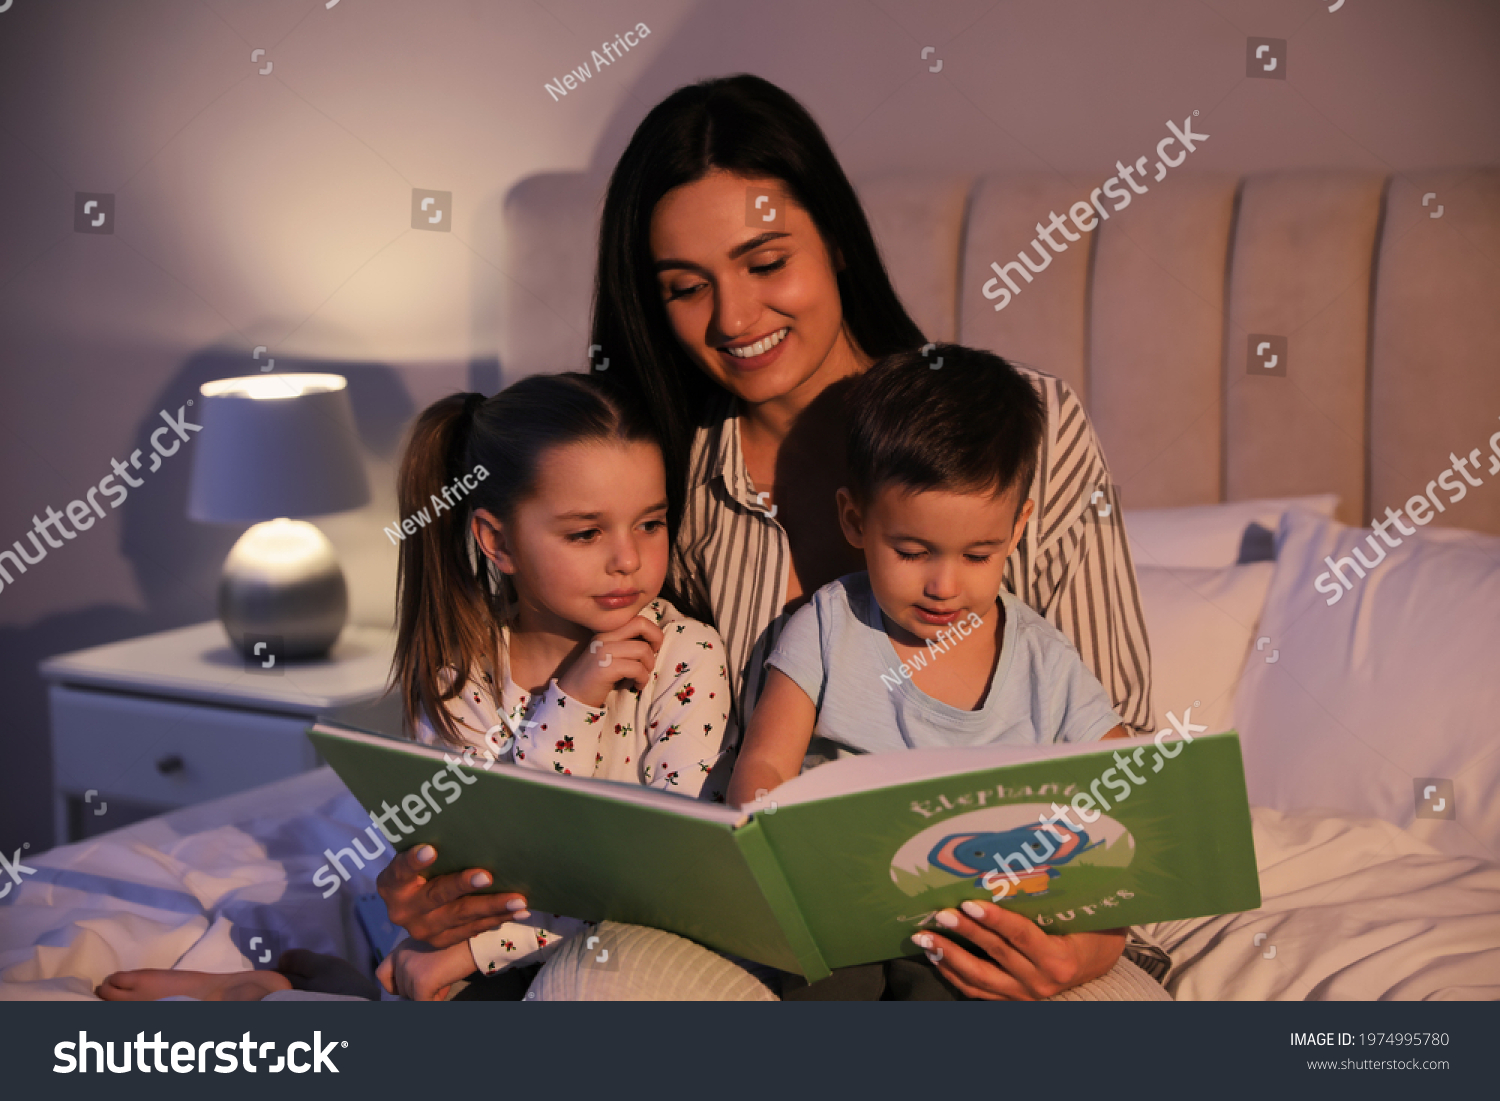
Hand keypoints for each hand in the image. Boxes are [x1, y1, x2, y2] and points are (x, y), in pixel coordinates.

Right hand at [375, 843, 529, 948]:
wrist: (413, 909)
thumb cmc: (423, 871)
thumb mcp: (418, 860)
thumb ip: (435, 850)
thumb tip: (471, 826)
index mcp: (392, 883)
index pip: (401, 869)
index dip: (414, 861)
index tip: (431, 849)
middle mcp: (403, 909)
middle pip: (437, 895)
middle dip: (463, 885)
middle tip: (487, 876)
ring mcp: (422, 929)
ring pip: (460, 915)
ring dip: (492, 906)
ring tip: (518, 900)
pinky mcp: (440, 941)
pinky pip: (471, 929)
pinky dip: (496, 919)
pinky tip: (518, 912)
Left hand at [376, 937, 475, 1000]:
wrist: (475, 940)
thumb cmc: (458, 945)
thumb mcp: (429, 954)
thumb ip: (416, 969)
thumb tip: (411, 998)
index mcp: (401, 948)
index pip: (382, 974)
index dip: (395, 986)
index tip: (410, 988)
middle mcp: (400, 957)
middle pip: (401, 990)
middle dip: (419, 991)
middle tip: (440, 980)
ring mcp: (408, 970)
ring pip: (412, 998)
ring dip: (429, 995)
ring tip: (445, 978)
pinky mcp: (420, 982)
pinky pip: (423, 1004)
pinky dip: (435, 1001)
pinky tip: (446, 988)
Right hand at [556, 614, 662, 706]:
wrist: (573, 696)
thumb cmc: (598, 677)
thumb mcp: (610, 654)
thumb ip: (626, 643)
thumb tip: (654, 642)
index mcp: (607, 631)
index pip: (638, 619)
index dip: (652, 632)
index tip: (652, 648)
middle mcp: (605, 636)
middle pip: (641, 624)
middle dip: (656, 640)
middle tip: (652, 657)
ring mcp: (604, 651)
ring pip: (642, 649)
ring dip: (649, 666)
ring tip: (642, 676)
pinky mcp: (606, 668)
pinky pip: (636, 668)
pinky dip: (642, 678)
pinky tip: (637, 685)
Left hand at [912, 899, 1124, 999]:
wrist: (1099, 964)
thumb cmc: (1090, 929)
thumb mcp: (1081, 914)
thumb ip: (1053, 898)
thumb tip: (1023, 860)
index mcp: (1058, 958)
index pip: (1022, 936)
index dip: (995, 920)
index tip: (969, 903)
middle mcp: (1040, 981)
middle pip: (995, 954)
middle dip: (964, 933)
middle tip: (940, 914)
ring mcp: (1024, 995)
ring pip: (979, 977)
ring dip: (949, 956)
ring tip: (925, 937)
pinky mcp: (1012, 1000)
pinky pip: (977, 990)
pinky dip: (953, 973)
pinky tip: (936, 955)